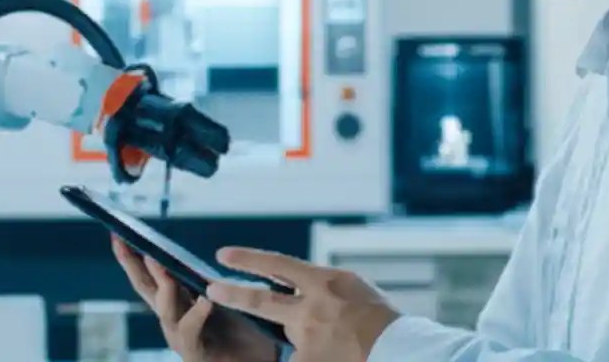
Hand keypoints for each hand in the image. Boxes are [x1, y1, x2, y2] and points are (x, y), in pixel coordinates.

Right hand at [112, 237, 279, 361]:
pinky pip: (191, 331)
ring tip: (158, 261)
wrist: (255, 360)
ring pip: (165, 308)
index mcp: (173, 302)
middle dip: (132, 265)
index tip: (117, 232)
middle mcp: (171, 318)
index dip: (130, 257)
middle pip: (145, 288)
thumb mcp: (217, 294)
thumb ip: (200, 280)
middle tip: (123, 240)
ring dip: (164, 285)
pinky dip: (196, 314)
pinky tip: (205, 300)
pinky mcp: (195, 354)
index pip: (146, 276)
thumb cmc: (238, 327)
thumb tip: (187, 255)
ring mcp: (179, 336)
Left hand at [205, 248, 399, 361]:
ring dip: (307, 335)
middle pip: (261, 299)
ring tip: (336, 338)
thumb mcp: (352, 286)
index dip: (249, 259)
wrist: (396, 349)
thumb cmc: (380, 318)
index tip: (224, 255)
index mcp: (324, 281)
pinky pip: (299, 356)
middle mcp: (311, 306)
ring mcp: (307, 335)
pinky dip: (312, 354)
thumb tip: (299, 286)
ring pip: (292, 332)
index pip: (277, 265)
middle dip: (233, 293)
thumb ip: (321, 285)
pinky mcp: (307, 359)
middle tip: (213, 288)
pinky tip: (333, 352)